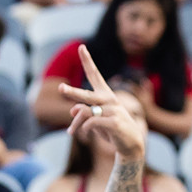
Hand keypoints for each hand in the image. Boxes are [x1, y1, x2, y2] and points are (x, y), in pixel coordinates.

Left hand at [61, 46, 144, 161]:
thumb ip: (84, 112)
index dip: (88, 61)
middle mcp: (110, 99)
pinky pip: (91, 123)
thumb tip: (72, 108)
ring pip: (84, 113)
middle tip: (60, 88)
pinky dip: (85, 129)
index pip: (95, 75)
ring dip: (75, 124)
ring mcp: (113, 110)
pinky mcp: (114, 122)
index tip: (81, 47)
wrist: (132, 144)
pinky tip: (86, 133)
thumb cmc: (112, 130)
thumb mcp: (96, 120)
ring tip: (71, 132)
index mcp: (106, 95)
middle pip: (86, 94)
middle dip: (72, 92)